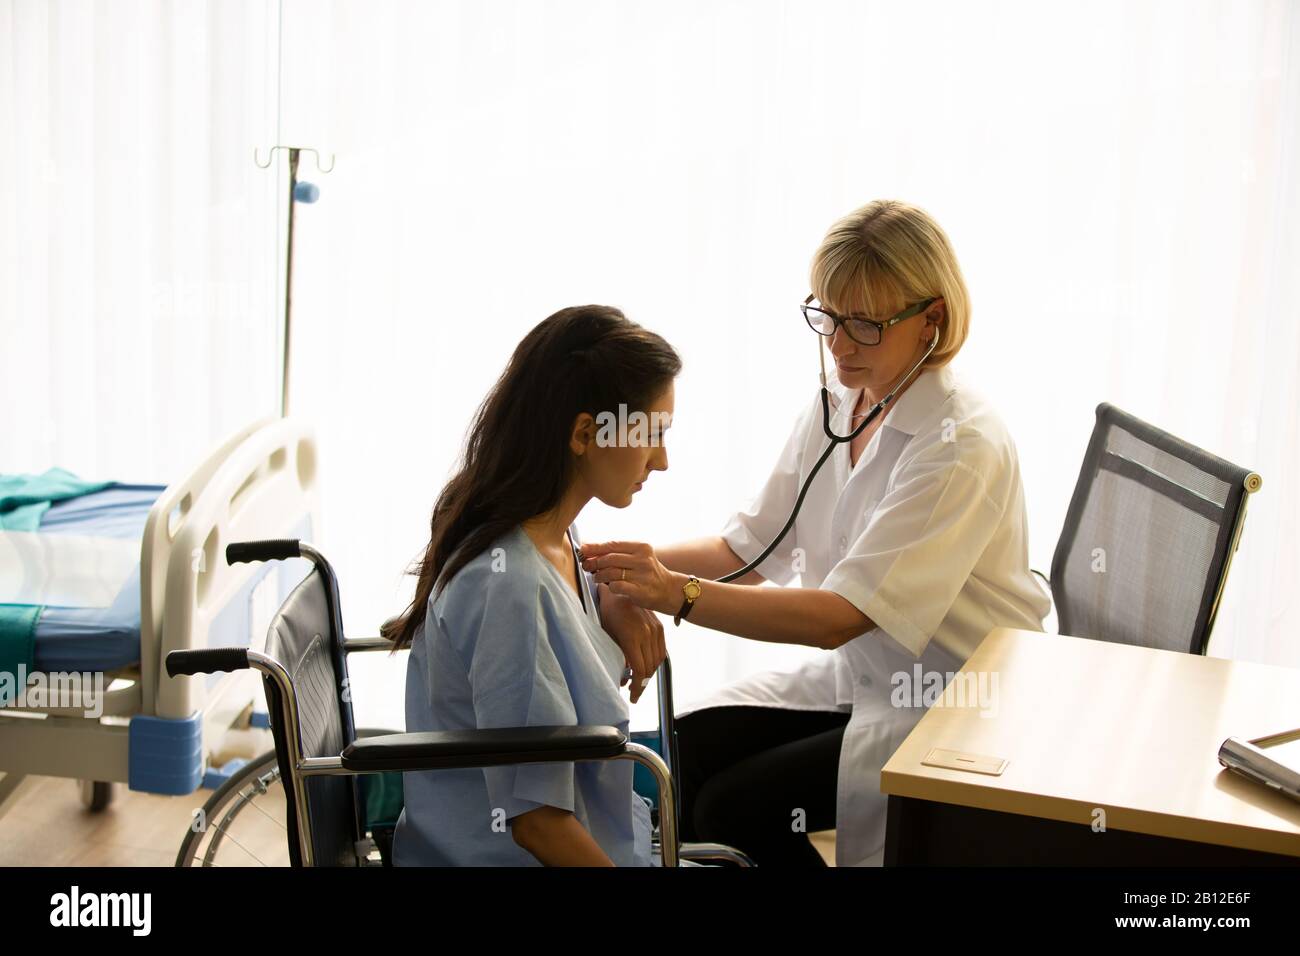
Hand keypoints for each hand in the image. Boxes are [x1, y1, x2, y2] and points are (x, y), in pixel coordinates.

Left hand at [580, 541, 684, 616]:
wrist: (670, 590)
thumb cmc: (649, 573)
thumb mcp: (639, 557)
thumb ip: (619, 554)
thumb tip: (591, 551)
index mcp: (641, 547)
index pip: (613, 545)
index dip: (595, 547)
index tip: (583, 550)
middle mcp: (643, 559)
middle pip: (610, 558)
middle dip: (594, 562)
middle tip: (586, 565)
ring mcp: (642, 575)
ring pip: (612, 572)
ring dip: (599, 575)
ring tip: (596, 577)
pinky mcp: (641, 590)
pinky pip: (617, 586)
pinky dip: (609, 586)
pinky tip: (609, 586)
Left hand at [594, 584, 665, 703]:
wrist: (618, 591)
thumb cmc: (607, 613)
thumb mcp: (607, 635)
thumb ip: (617, 656)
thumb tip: (623, 677)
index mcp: (632, 637)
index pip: (640, 670)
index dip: (637, 687)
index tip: (633, 697)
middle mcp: (647, 633)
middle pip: (649, 667)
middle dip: (642, 683)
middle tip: (634, 692)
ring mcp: (655, 629)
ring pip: (657, 660)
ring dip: (649, 673)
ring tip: (639, 681)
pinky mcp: (659, 627)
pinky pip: (661, 650)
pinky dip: (655, 662)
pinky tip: (646, 667)